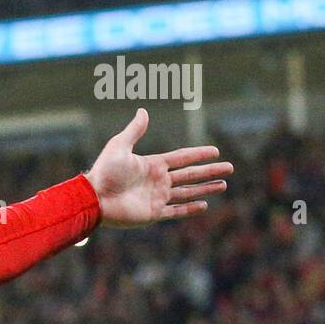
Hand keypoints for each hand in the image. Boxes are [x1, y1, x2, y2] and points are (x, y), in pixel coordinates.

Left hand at [87, 108, 233, 227]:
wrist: (95, 198)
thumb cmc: (105, 172)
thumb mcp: (120, 146)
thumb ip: (134, 130)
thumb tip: (143, 110)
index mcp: (152, 165)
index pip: (182, 158)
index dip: (199, 154)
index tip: (216, 151)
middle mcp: (157, 181)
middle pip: (190, 175)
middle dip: (210, 171)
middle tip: (230, 168)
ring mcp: (157, 197)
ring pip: (188, 192)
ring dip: (205, 188)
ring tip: (223, 185)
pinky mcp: (153, 213)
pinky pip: (176, 211)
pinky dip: (190, 208)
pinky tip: (205, 204)